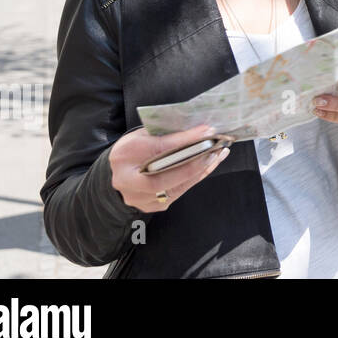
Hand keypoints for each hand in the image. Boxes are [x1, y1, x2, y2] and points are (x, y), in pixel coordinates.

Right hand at [109, 124, 228, 212]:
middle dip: (192, 165)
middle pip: (162, 179)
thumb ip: (167, 134)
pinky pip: (178, 193)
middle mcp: (127, 181)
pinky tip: (208, 166)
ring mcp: (138, 197)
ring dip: (200, 171)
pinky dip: (195, 179)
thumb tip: (199, 130)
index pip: (159, 148)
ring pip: (174, 189)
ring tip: (218, 155)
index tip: (207, 132)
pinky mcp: (151, 206)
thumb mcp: (145, 134)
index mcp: (124, 154)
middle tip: (214, 151)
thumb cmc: (136, 149)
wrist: (120, 171)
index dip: (185, 140)